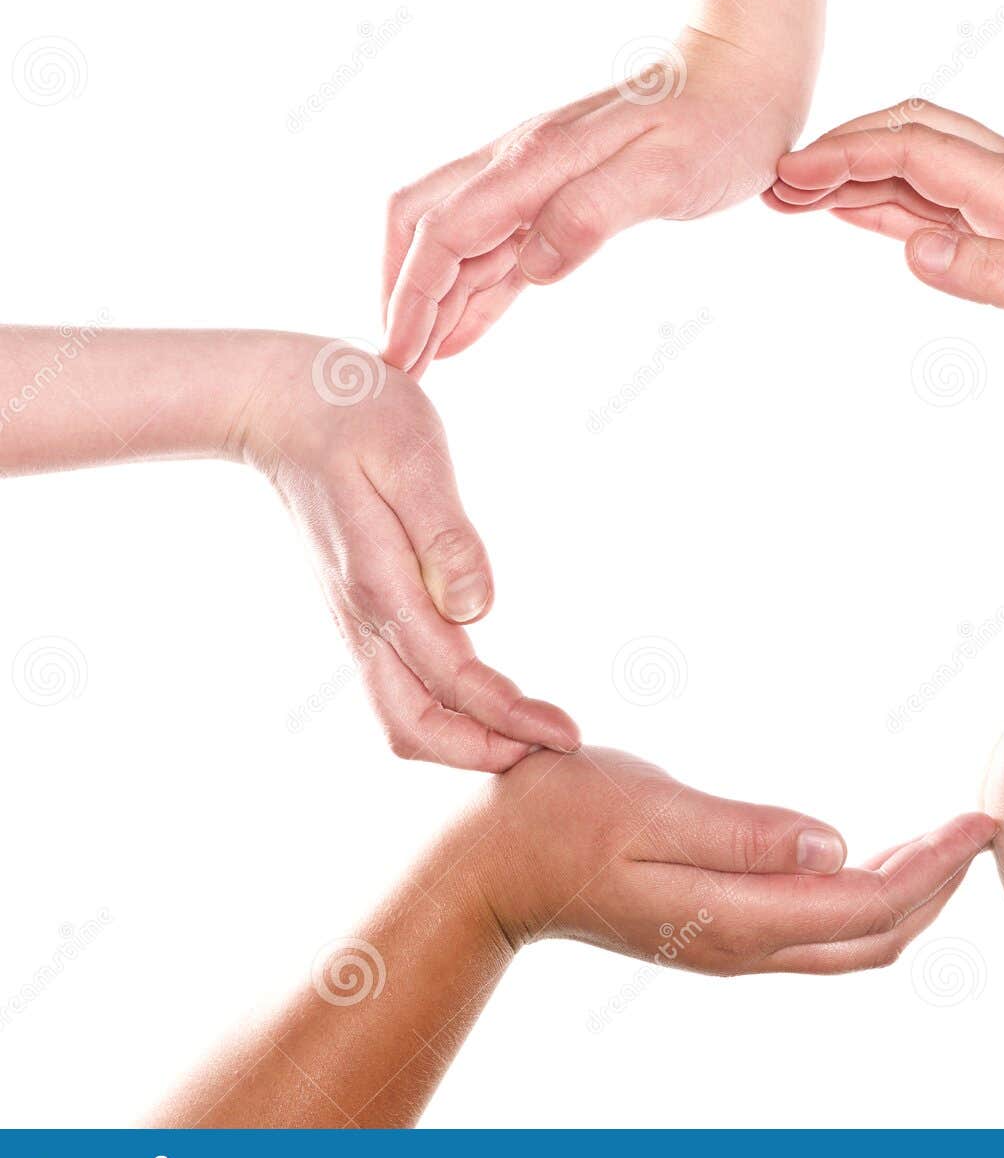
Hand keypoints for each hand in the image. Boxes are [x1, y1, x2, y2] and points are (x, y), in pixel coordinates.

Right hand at [236, 334, 578, 770]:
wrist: (281, 404)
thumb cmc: (357, 416)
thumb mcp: (412, 455)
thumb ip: (445, 535)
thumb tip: (478, 609)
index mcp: (382, 587)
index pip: (453, 679)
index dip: (511, 717)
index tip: (568, 735)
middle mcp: (364, 618)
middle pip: (413, 728)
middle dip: (484, 752)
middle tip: (553, 745)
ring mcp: (357, 620)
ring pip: (401, 715)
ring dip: (464, 739)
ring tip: (530, 734)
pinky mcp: (362, 610)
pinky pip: (400, 686)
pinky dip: (447, 711)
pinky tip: (489, 699)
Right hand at [382, 27, 808, 374]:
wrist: (745, 73)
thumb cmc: (718, 124)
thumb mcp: (666, 173)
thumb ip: (593, 213)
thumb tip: (533, 266)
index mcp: (535, 162)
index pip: (444, 233)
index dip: (413, 297)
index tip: (398, 357)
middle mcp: (520, 166)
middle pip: (424, 229)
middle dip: (401, 296)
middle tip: (396, 367)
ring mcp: (535, 179)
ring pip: (454, 241)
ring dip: (429, 299)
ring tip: (418, 363)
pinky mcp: (559, 194)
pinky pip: (498, 248)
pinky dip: (472, 291)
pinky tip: (463, 331)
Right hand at [464, 746, 996, 973]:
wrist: (491, 869)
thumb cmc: (559, 819)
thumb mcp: (650, 809)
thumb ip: (746, 832)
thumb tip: (837, 843)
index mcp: (736, 917)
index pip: (867, 904)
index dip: (935, 866)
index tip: (981, 820)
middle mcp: (745, 945)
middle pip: (874, 935)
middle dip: (938, 886)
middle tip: (980, 828)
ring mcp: (734, 945)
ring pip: (850, 939)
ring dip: (908, 894)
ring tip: (945, 842)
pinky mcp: (721, 930)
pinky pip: (818, 928)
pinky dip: (865, 897)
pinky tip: (873, 858)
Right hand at [766, 101, 1003, 409]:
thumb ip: (993, 274)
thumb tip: (910, 247)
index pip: (918, 150)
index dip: (848, 155)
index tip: (787, 177)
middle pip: (911, 136)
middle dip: (840, 149)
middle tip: (773, 183)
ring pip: (917, 167)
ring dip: (854, 174)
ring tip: (789, 196)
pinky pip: (934, 204)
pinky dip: (883, 203)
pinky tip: (849, 213)